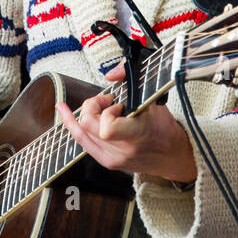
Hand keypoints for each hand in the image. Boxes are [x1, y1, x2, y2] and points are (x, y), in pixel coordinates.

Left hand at [55, 62, 196, 182]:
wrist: (171, 155)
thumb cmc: (164, 127)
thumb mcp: (154, 99)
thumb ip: (131, 79)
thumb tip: (111, 74)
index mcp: (137, 135)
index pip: (107, 129)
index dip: (106, 111)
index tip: (117, 104)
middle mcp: (122, 150)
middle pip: (86, 125)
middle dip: (93, 105)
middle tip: (107, 101)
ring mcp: (112, 159)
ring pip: (79, 132)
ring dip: (87, 114)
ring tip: (103, 107)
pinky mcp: (106, 162)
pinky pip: (81, 141)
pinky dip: (75, 124)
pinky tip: (66, 113)